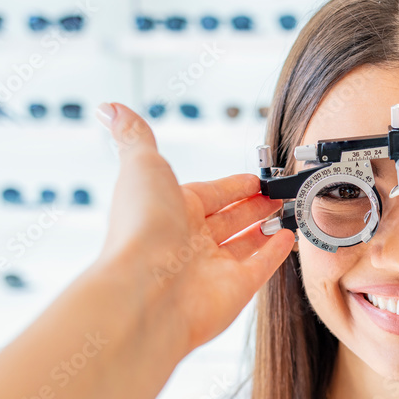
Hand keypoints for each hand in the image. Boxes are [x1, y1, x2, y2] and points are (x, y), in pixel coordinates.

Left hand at [96, 103, 294, 357]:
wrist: (146, 289)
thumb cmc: (141, 227)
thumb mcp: (142, 165)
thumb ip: (135, 136)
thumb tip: (111, 108)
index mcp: (171, 210)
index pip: (209, 193)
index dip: (233, 185)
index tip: (255, 178)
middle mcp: (189, 240)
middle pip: (228, 219)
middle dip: (252, 205)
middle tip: (275, 194)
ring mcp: (212, 268)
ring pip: (245, 244)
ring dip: (265, 227)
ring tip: (285, 212)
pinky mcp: (235, 290)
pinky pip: (260, 268)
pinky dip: (275, 253)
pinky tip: (287, 238)